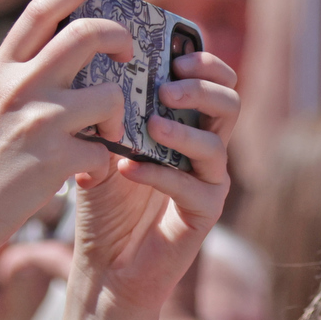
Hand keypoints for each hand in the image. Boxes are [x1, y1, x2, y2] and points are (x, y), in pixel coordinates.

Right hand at [0, 0, 128, 263]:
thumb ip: (22, 79)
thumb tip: (65, 58)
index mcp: (0, 70)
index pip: (42, 10)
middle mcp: (18, 87)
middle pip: (88, 35)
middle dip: (121, 38)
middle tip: (128, 55)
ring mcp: (39, 122)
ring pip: (110, 95)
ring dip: (120, 114)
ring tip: (110, 133)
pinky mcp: (55, 162)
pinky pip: (105, 150)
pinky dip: (106, 163)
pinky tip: (88, 174)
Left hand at [69, 50, 237, 314]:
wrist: (105, 264)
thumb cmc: (104, 203)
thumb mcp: (100, 148)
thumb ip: (105, 112)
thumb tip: (91, 65)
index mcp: (187, 125)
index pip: (214, 81)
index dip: (204, 62)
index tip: (174, 55)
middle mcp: (205, 150)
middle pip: (229, 103)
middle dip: (201, 88)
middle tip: (167, 88)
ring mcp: (208, 182)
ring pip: (216, 145)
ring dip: (183, 130)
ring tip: (151, 126)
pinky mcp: (204, 214)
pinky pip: (193, 187)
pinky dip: (160, 174)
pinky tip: (129, 169)